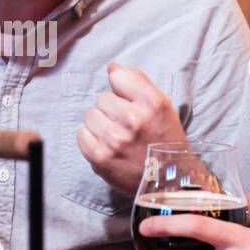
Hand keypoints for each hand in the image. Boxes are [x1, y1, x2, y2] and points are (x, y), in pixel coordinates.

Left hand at [77, 62, 184, 194]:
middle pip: (103, 97)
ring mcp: (115, 139)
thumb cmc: (164, 140)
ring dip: (101, 124)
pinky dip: (91, 139)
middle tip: (127, 126)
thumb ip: (137, 82)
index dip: (123, 88)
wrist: (168, 181)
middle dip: (113, 109)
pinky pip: (82, 134)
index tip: (130, 100)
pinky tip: (107, 146)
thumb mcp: (162, 106)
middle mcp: (133, 119)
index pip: (119, 77)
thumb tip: (112, 67)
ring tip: (117, 137)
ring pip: (91, 115)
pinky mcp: (100, 157)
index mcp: (152, 103)